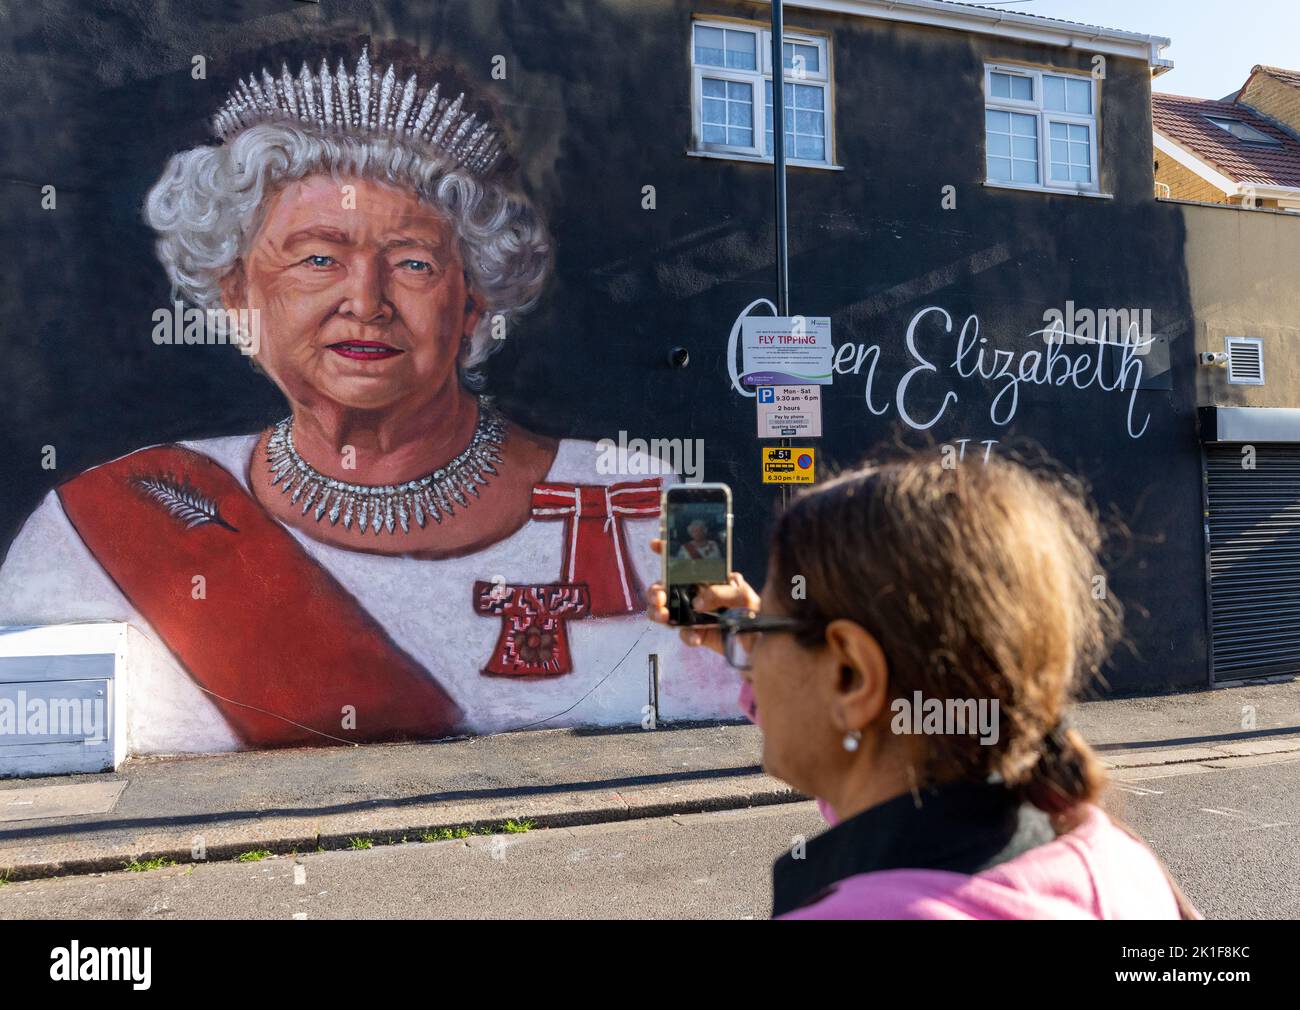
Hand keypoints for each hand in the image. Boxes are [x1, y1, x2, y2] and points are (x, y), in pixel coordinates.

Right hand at [645, 538, 761, 653]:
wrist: (760, 641)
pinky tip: (696, 637)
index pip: (684, 561)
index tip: (655, 544)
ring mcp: (692, 614)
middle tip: (659, 597)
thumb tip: (698, 602)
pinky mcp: (696, 633)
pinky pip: (683, 633)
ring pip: (665, 610)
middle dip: (655, 590)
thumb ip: (723, 593)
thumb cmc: (754, 611)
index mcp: (705, 578)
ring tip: (663, 615)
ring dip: (657, 611)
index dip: (666, 551)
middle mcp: (694, 593)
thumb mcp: (744, 595)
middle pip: (665, 587)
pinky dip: (687, 636)